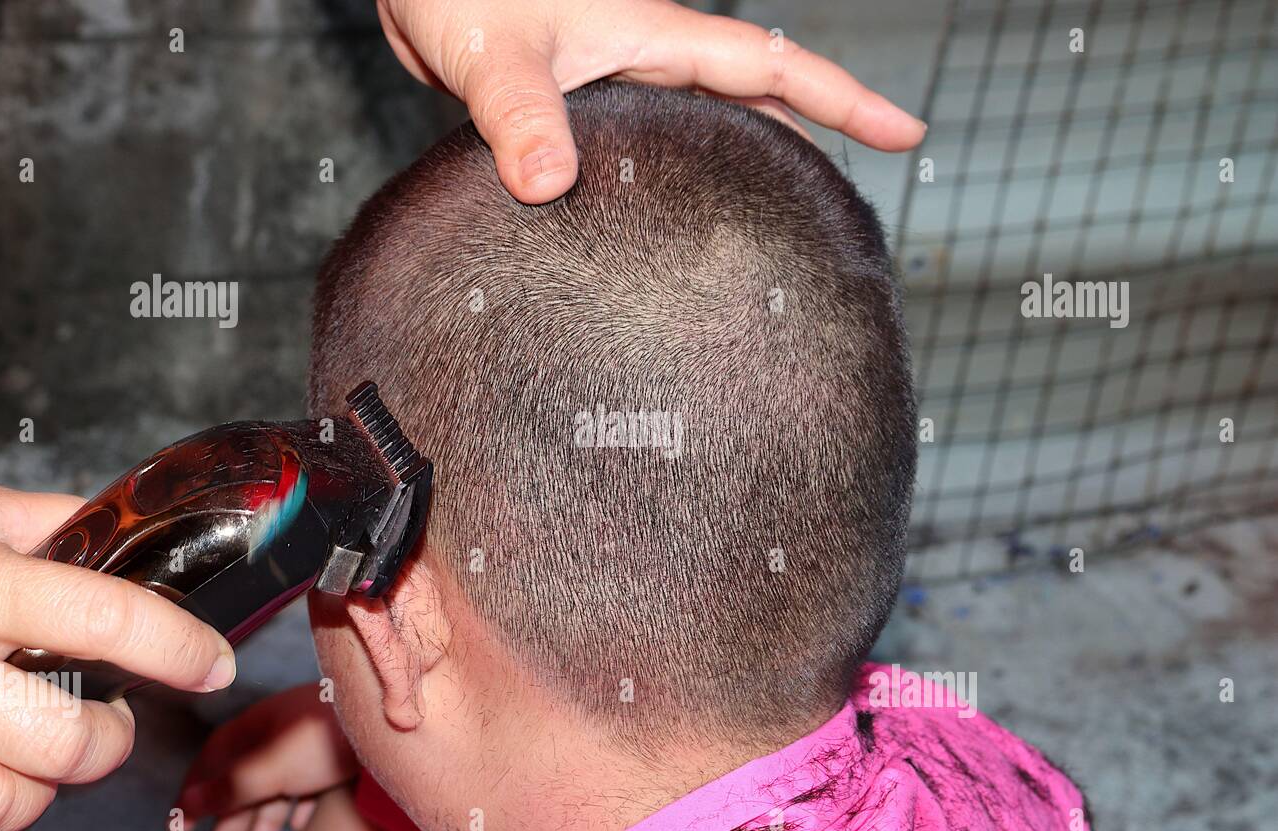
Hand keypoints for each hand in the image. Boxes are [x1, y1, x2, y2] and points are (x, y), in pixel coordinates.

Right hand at [0, 479, 237, 830]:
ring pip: (6, 801)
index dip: (177, 649)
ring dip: (46, 783)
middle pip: (65, 742)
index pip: (105, 622)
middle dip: (112, 738)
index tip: (214, 662)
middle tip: (114, 712)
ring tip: (48, 742)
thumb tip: (130, 531)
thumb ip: (51, 525)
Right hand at [176, 683, 358, 830]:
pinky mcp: (339, 756)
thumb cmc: (329, 734)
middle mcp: (282, 732)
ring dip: (264, 823)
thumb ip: (232, 787)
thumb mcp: (272, 767)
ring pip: (278, 789)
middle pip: (246, 782)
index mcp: (258, 724)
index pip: (215, 757)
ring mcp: (311, 744)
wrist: (392, 725)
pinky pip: (311, 788)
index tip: (180, 823)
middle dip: (230, 823)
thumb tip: (189, 803)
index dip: (197, 791)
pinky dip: (301, 810)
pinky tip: (300, 829)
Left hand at [376, 0, 925, 202]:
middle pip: (756, 104)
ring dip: (746, 164)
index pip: (772, 68)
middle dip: (811, 144)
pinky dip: (679, 179)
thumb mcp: (496, 50)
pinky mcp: (581, 113)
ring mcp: (617, 85)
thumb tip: (548, 184)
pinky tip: (671, 224)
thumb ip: (521, 115)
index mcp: (653, 36)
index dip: (843, 100)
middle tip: (848, 203)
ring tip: (779, 222)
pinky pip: (651, 149)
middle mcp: (647, 60)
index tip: (905, 132)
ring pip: (705, 128)